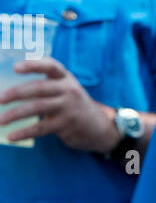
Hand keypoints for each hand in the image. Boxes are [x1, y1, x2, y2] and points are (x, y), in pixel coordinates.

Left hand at [0, 56, 118, 150]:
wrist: (100, 127)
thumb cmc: (73, 105)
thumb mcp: (65, 90)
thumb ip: (45, 86)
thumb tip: (12, 90)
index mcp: (66, 78)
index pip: (50, 66)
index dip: (33, 65)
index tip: (15, 68)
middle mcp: (68, 90)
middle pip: (39, 88)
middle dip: (16, 93)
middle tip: (0, 99)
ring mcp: (69, 108)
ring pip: (37, 108)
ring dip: (16, 114)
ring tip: (1, 120)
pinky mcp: (66, 126)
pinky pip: (41, 129)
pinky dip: (24, 133)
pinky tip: (11, 136)